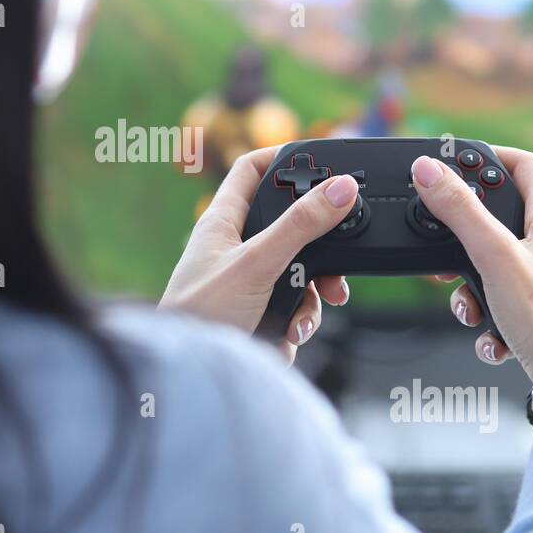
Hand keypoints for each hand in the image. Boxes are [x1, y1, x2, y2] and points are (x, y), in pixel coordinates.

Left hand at [159, 146, 358, 363]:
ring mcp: (249, 280)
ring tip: (314, 305)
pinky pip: (296, 304)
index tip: (321, 158)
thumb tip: (341, 187)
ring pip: (301, 268)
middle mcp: (236, 246)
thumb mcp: (258, 263)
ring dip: (316, 289)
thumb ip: (300, 225)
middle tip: (338, 249)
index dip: (284, 157)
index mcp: (224, 221)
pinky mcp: (262, 312)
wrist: (191, 375)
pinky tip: (293, 331)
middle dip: (319, 241)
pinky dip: (303, 317)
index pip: (252, 170)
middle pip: (290, 224)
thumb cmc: (200, 313)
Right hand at [411, 148, 532, 410]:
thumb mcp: (493, 257)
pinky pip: (517, 301)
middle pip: (505, 221)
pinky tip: (494, 337)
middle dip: (468, 243)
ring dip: (478, 289)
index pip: (523, 165)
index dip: (487, 157)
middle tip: (446, 258)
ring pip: (506, 266)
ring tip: (474, 311)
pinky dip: (498, 317)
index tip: (455, 164)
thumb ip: (458, 211)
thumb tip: (428, 170)